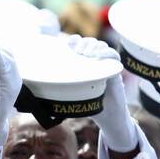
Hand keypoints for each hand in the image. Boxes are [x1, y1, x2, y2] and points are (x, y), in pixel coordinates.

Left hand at [69, 36, 137, 152]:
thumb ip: (63, 90)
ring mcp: (106, 65)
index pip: (79, 45)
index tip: (67, 43)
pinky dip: (106, 52)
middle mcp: (95, 63)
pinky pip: (114, 56)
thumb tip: (43, 90)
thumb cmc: (90, 106)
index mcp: (84, 65)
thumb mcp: (73, 96)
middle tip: (78, 51)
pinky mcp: (115, 71)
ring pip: (102, 46)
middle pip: (90, 42)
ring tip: (87, 53)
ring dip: (94, 45)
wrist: (108, 117)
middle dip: (84, 42)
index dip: (74, 41)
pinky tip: (98, 56)